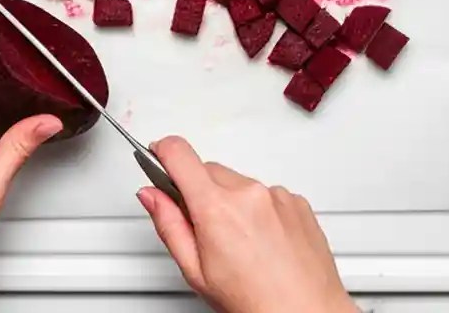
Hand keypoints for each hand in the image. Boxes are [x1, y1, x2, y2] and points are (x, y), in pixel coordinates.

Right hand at [138, 137, 358, 312]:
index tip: (157, 155)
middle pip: (208, 169)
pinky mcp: (297, 201)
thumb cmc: (255, 302)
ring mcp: (277, 195)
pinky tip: (262, 241)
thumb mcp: (196, 271)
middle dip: (198, 190)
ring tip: (240, 243)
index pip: (179, 153)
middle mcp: (249, 193)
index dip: (162, 151)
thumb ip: (169, 225)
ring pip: (239, 182)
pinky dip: (259, 209)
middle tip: (203, 228)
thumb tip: (151, 195)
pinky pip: (267, 194)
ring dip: (232, 201)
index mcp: (217, 208)